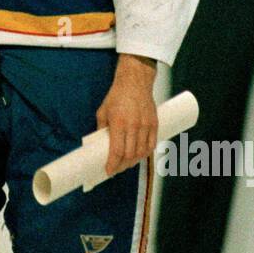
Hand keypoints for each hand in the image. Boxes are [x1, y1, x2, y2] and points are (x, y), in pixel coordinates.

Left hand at [96, 55, 157, 176]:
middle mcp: (134, 126)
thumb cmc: (117, 95)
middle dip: (122, 165)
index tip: (108, 171)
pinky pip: (152, 144)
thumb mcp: (103, 111)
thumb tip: (98, 144)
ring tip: (126, 164)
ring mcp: (146, 125)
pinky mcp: (154, 123)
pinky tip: (139, 156)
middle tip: (116, 168)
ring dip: (133, 162)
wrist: (135, 81)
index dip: (113, 164)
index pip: (117, 151)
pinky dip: (145, 154)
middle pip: (130, 155)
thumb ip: (101, 128)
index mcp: (119, 123)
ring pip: (141, 152)